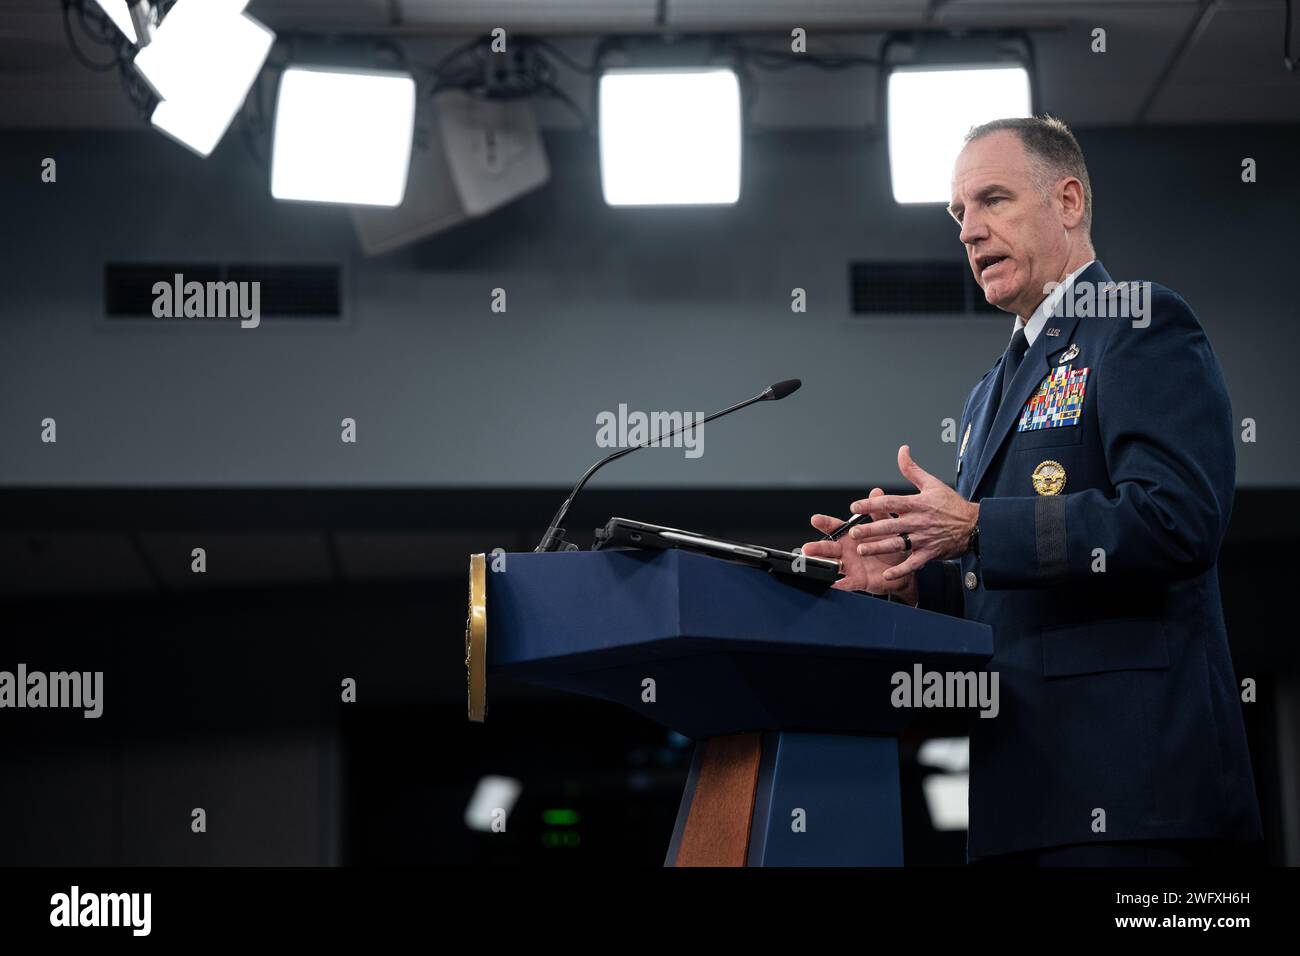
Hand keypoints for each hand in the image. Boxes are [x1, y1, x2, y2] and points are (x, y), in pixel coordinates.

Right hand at [799, 488, 917, 602]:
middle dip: (816, 547)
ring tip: (815, 565)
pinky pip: (847, 583)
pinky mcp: (857, 580)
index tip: (815, 519)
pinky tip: (834, 583)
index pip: (834, 527)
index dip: (824, 523)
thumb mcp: (886, 526)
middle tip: (807, 548)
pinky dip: (840, 584)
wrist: (901, 569)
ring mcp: (849, 566)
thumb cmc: (890, 545)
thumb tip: (876, 492)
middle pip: (828, 547)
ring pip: (832, 564)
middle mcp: (845, 550)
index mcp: (850, 535)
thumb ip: (879, 512)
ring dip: (823, 564)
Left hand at [848, 444, 978, 581]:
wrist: (975, 525)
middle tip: (854, 532)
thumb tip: (902, 451)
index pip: (891, 502)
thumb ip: (912, 470)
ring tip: (862, 550)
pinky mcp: (930, 553)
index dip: (872, 504)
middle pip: (891, 525)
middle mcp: (919, 521)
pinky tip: (887, 575)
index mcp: (918, 503)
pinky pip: (914, 563)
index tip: (855, 506)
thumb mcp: (932, 483)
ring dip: (879, 548)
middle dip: (870, 529)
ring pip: (898, 544)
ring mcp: (924, 538)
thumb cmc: (952, 505)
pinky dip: (901, 570)